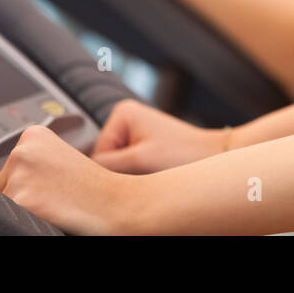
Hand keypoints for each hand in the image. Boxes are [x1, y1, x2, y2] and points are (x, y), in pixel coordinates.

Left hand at [0, 125, 141, 233]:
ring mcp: (20, 174)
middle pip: (1, 185)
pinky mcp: (21, 199)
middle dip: (22, 196)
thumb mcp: (60, 159)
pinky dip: (28, 219)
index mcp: (33, 135)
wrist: (115, 203)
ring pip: (3, 203)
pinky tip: (51, 213)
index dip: (26, 183)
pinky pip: (10, 217)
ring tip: (54, 205)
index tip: (48, 185)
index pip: (8, 168)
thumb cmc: (93, 187)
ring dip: (24, 209)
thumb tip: (4, 182)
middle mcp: (22, 150)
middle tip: (54, 197)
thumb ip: (32, 163)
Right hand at [91, 98, 226, 173]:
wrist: (214, 157)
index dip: (108, 172)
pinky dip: (136, 175)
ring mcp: (134, 133)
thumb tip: (79, 175)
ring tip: (150, 174)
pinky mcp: (143, 146)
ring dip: (128, 176)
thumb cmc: (184, 154)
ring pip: (115, 167)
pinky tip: (152, 175)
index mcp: (122, 113)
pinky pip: (127, 167)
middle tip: (140, 176)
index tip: (126, 178)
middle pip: (103, 160)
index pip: (95, 154)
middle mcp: (126, 119)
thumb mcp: (139, 161)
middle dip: (118, 173)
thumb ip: (106, 166)